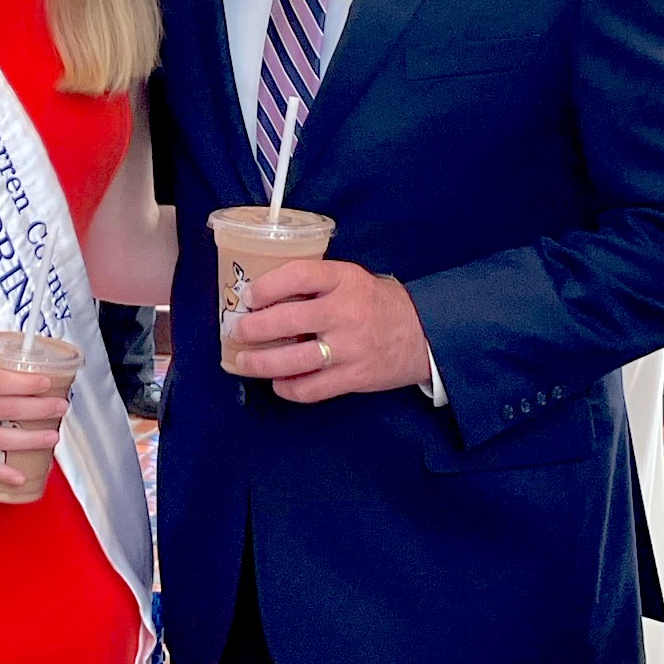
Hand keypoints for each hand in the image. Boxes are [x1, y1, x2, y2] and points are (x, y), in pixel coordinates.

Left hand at [230, 261, 430, 402]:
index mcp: (346, 279)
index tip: (249, 296)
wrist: (426, 334)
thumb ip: (317, 284)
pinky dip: (288, 388)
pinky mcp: (354, 377)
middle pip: (288, 320)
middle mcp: (346, 312)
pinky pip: (311, 388)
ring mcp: (350, 348)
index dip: (267, 286)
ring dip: (260, 363)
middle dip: (254, 328)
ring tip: (243, 361)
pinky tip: (277, 382)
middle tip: (237, 330)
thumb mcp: (353, 279)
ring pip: (293, 360)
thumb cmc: (379, 303)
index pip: (299, 275)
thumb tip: (265, 295)